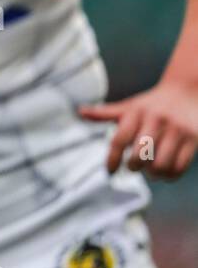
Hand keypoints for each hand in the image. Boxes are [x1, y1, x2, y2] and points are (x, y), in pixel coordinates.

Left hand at [79, 81, 197, 178]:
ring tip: (149, 171)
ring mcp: (177, 131)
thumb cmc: (152, 104)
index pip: (120, 139)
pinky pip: (180, 167)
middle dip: (133, 166)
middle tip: (132, 167)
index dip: (112, 158)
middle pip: (140, 154)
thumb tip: (80, 111)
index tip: (109, 172)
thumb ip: (105, 112)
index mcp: (137, 112)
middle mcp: (156, 121)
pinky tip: (164, 172)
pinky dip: (169, 176)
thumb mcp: (129, 106)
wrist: (186, 91)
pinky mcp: (193, 139)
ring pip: (161, 164)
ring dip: (152, 174)